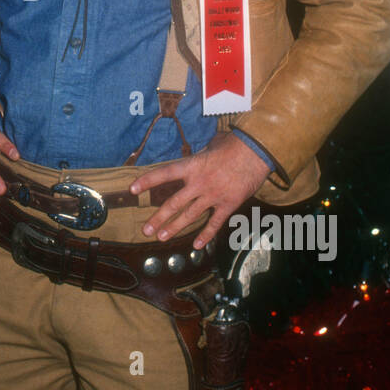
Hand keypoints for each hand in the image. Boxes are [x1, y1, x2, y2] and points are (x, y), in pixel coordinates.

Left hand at [129, 132, 269, 248]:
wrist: (257, 152)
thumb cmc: (234, 145)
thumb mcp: (212, 145)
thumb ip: (201, 154)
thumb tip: (198, 154)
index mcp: (192, 166)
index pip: (164, 174)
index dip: (147, 181)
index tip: (132, 189)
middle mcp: (199, 183)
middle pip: (174, 203)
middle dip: (158, 217)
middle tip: (146, 229)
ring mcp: (213, 195)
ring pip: (189, 215)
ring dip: (174, 228)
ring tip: (161, 237)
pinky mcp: (228, 204)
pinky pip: (215, 223)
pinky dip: (206, 235)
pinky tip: (197, 245)